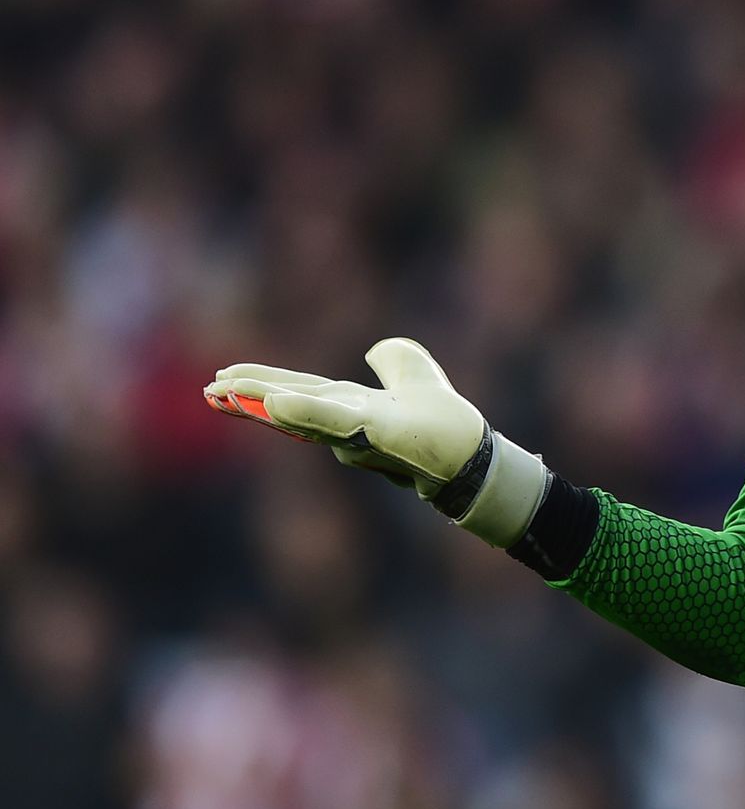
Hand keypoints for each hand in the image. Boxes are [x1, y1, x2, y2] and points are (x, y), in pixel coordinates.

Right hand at [204, 338, 548, 546]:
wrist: (474, 459)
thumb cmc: (445, 426)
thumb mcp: (417, 376)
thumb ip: (395, 361)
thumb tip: (377, 349)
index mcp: (349, 408)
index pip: (297, 392)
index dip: (259, 385)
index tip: (219, 379)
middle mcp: (346, 424)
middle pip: (289, 406)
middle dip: (247, 399)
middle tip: (206, 391)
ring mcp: (360, 433)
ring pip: (305, 414)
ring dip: (264, 402)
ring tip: (223, 392)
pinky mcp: (381, 435)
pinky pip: (339, 422)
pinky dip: (307, 412)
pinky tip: (276, 404)